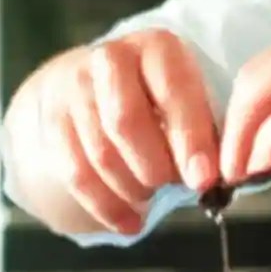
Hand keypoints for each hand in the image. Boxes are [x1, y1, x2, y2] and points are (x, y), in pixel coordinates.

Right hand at [24, 30, 219, 232]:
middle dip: (155, 166)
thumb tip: (217, 179)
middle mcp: (110, 60)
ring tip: (152, 196)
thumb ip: (206, 131)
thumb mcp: (192, 97)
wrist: (101, 79)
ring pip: (100, 153)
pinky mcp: (53, 122)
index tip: (203, 179)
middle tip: (174, 186)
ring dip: (132, 188)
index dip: (189, 139)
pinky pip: (76, 175)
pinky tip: (130, 224)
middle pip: (125, 121)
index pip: (171, 91)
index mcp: (156, 47)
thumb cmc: (164, 96)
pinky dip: (107, 207)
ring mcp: (74, 90)